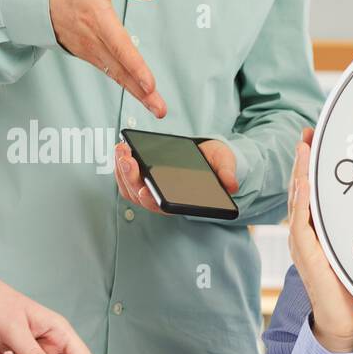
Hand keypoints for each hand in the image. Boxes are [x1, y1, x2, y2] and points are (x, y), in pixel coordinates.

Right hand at [49, 0, 165, 117]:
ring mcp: (91, 51)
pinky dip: (127, 87)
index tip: (149, 84)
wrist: (37, 0)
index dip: (135, 66)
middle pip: (121, 69)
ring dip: (138, 95)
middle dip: (141, 92)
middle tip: (159, 110)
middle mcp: (94, 40)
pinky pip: (112, 74)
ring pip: (117, 76)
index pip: (119, 46)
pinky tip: (142, 97)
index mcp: (98, 18)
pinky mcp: (91, 56)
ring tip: (157, 110)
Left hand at [114, 139, 236, 213]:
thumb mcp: (225, 164)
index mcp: (181, 200)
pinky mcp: (143, 176)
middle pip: (139, 196)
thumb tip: (232, 185)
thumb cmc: (216, 163)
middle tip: (128, 159)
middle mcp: (163, 198)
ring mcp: (150, 188)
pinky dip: (120, 164)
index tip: (144, 191)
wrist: (208, 155)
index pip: (163, 206)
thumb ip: (227, 173)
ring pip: (129, 187)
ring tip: (123, 149)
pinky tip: (122, 147)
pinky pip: (126, 176)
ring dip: (121, 169)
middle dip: (130, 178)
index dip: (151, 201)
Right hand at [288, 128, 352, 352]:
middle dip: (303, 160)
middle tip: (308, 133)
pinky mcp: (306, 256)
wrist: (344, 322)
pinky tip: (305, 183)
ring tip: (303, 148)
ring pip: (297, 201)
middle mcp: (306, 234)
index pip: (312, 191)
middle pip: (301, 190)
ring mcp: (303, 244)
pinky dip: (302, 202)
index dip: (311, 166)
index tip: (315, 140)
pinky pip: (299, 223)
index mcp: (318, 231)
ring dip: (300, 173)